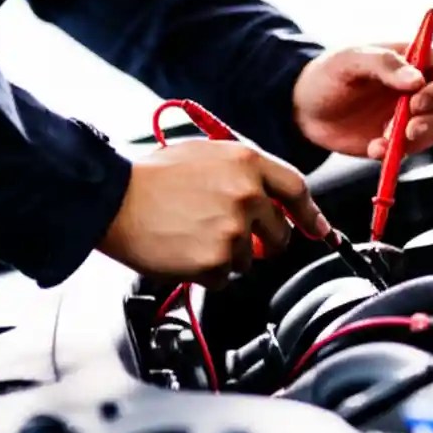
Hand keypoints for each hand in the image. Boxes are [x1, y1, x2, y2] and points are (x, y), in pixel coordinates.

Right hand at [99, 140, 330, 287]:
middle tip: (239, 240)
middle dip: (265, 242)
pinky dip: (207, 273)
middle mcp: (248, 195)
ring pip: (249, 259)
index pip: (297, 190)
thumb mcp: (205, 154)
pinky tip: (184, 252)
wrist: (115, 200)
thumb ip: (242, 173)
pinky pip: (225, 278)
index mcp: (247, 162)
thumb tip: (269, 198)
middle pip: (280, 232)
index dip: (309, 213)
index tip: (317, 228)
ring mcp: (234, 230)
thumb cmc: (151, 176)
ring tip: (193, 237)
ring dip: (227, 256)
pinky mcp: (216, 261)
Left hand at [292, 44, 432, 159]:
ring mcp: (413, 116)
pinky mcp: (400, 140)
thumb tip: (417, 80)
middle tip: (406, 128)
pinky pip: (414, 151)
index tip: (416, 101)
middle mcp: (422, 88)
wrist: (303, 109)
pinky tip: (374, 148)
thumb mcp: (350, 61)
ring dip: (417, 139)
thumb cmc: (327, 75)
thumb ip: (384, 64)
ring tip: (384, 138)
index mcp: (417, 60)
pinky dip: (397, 153)